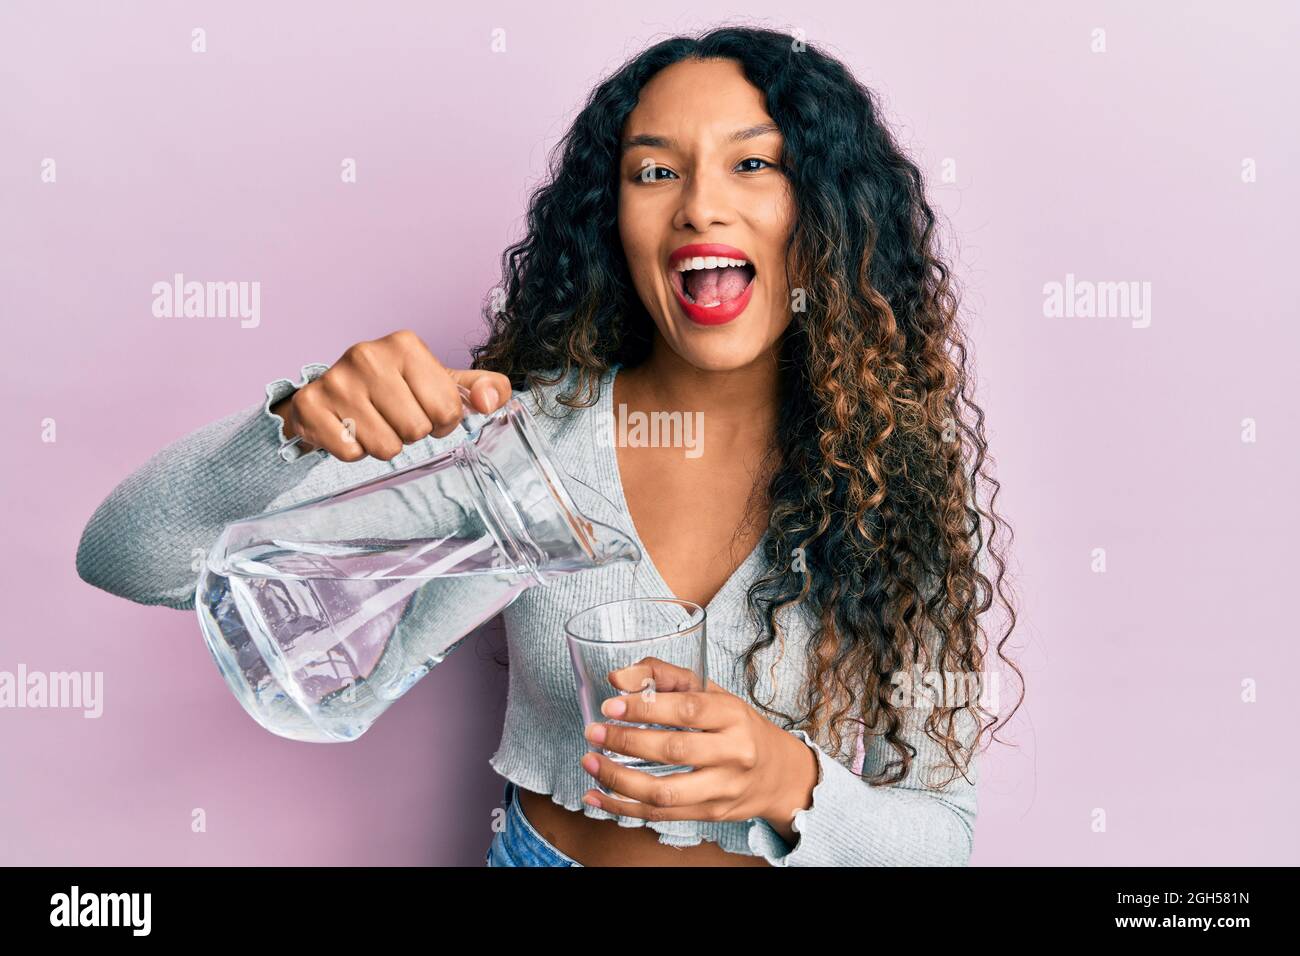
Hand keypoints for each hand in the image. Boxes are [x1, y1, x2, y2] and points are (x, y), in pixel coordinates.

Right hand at [271, 329, 511, 461]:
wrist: (330, 393)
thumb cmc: (392, 389)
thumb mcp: (441, 383)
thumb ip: (483, 388)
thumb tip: (491, 401)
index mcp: (404, 344)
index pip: (448, 409)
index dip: (442, 421)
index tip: (425, 410)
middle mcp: (367, 355)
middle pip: (416, 430)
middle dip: (411, 434)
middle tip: (395, 418)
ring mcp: (336, 380)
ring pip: (385, 447)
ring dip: (383, 444)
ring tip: (372, 423)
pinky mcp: (311, 406)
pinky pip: (351, 453)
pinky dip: (354, 451)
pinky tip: (349, 430)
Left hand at [579, 657, 818, 841]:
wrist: (780, 773)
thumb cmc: (737, 726)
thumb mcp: (712, 692)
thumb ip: (666, 676)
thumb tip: (617, 678)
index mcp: (733, 714)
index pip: (687, 709)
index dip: (646, 707)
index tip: (610, 705)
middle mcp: (733, 752)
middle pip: (674, 751)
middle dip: (626, 741)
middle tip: (593, 732)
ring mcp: (723, 788)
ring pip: (665, 792)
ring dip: (620, 780)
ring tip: (590, 763)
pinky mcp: (711, 814)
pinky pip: (661, 816)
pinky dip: (624, 808)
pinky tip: (597, 796)